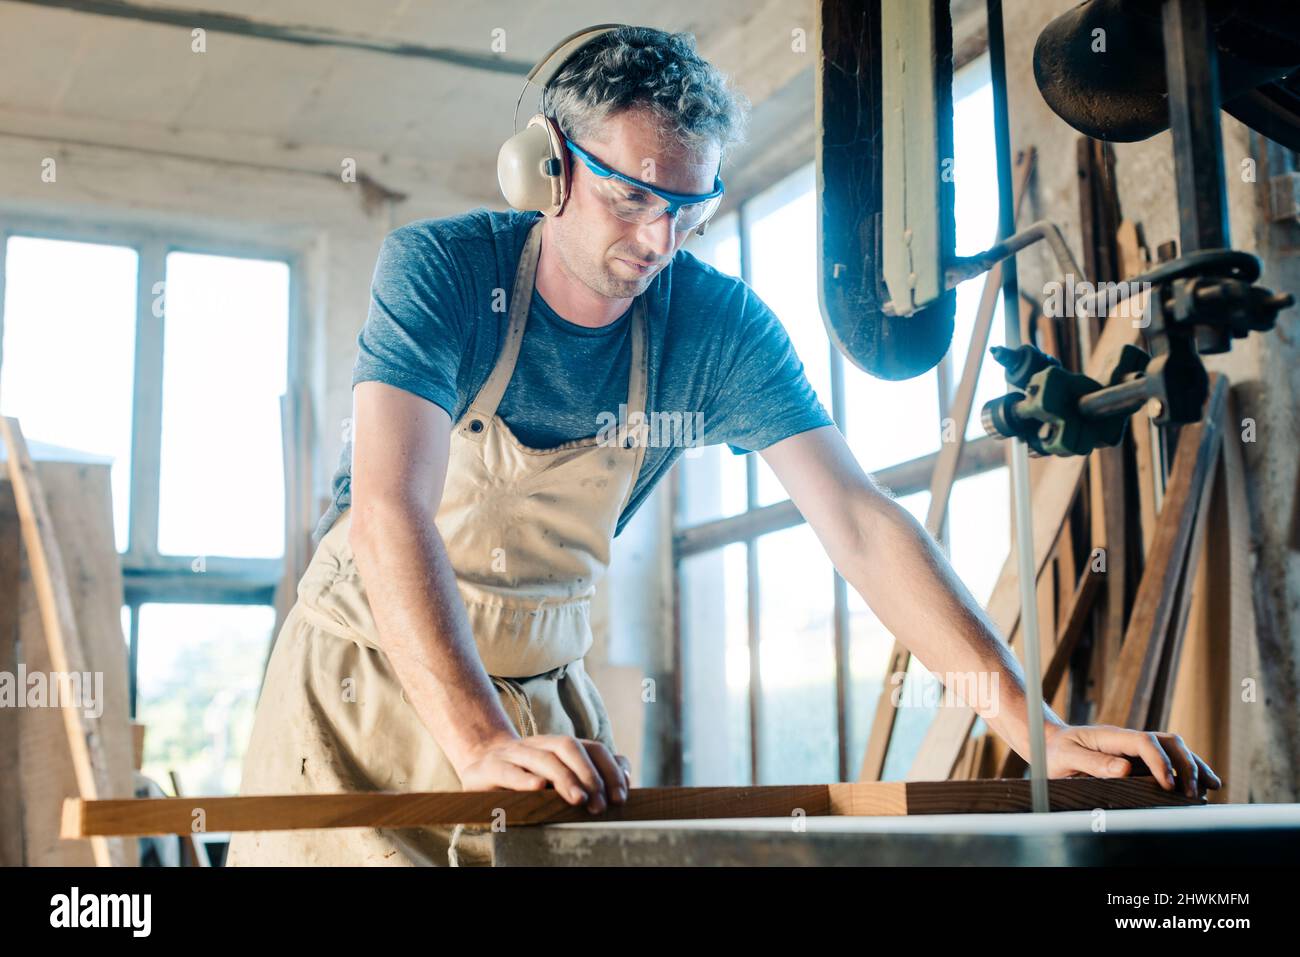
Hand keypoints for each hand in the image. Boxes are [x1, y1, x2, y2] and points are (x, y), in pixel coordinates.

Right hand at [456, 733, 630, 813]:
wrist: (480, 765)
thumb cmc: (527, 775)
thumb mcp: (559, 773)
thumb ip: (591, 771)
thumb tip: (626, 772)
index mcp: (558, 745)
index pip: (591, 748)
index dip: (609, 769)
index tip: (620, 797)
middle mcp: (538, 744)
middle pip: (568, 747)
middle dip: (589, 774)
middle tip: (601, 804)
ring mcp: (513, 753)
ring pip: (542, 758)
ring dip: (564, 778)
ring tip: (579, 799)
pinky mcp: (490, 768)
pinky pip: (508, 771)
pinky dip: (524, 779)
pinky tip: (538, 788)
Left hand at [1043, 723, 1221, 798]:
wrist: (1049, 742)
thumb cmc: (1055, 751)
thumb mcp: (1066, 757)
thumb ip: (1093, 762)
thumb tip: (1124, 769)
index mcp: (1110, 736)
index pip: (1144, 742)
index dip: (1159, 762)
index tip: (1167, 785)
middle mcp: (1128, 738)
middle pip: (1167, 742)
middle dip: (1185, 765)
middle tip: (1192, 793)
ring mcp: (1135, 747)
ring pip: (1174, 748)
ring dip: (1194, 765)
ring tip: (1212, 787)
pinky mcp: (1139, 757)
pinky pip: (1169, 759)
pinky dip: (1189, 769)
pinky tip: (1204, 784)